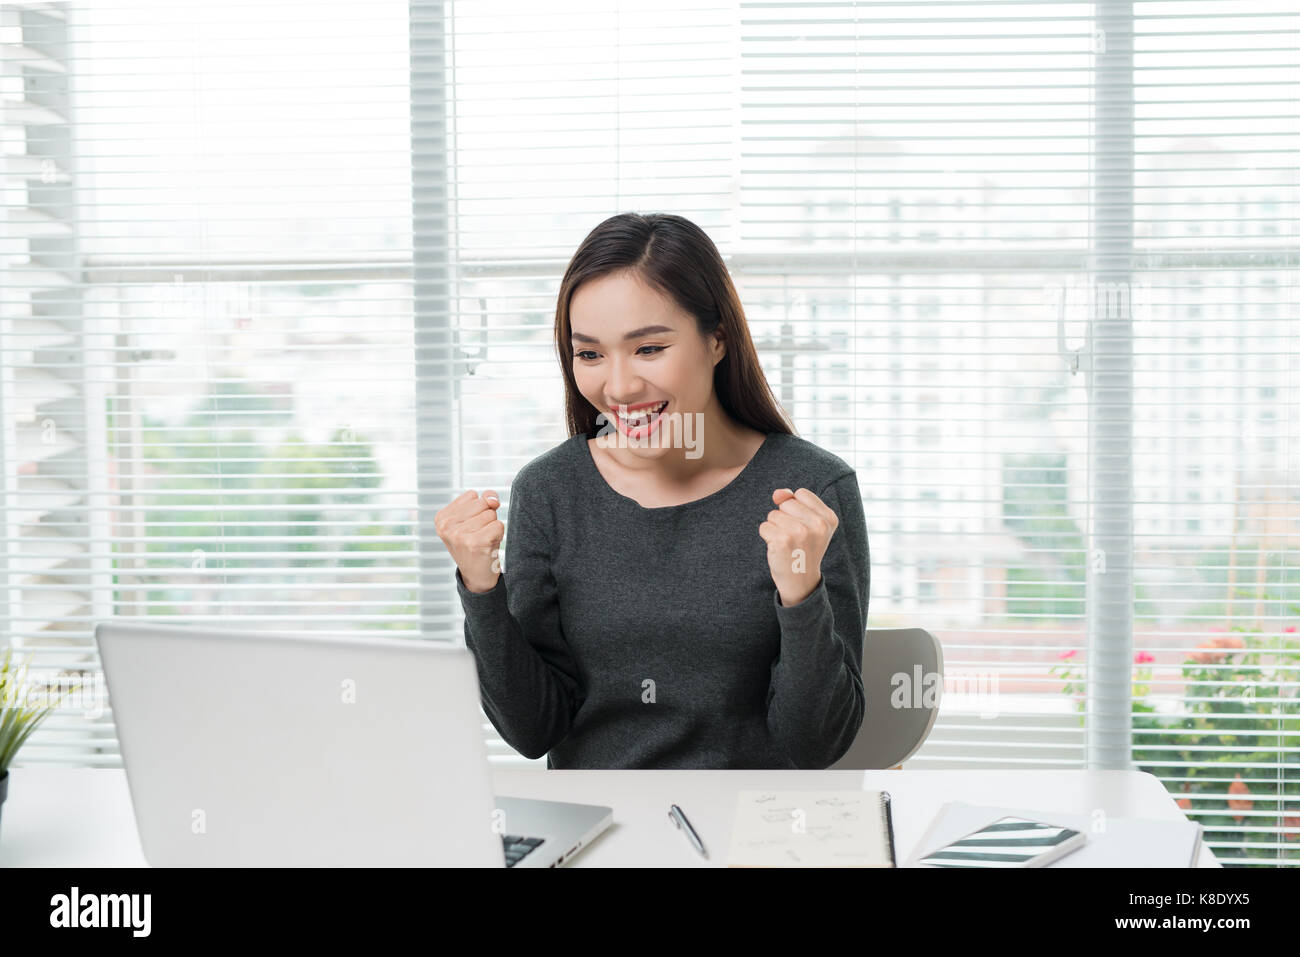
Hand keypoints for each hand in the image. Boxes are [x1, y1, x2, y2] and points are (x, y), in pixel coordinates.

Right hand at [435, 489, 503, 592]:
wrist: (476, 576)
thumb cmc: (476, 544)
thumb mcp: (473, 519)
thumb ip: (483, 500)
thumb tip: (492, 499)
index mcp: (441, 518)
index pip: (472, 495)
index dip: (478, 510)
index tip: (471, 527)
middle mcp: (447, 526)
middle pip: (482, 503)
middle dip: (486, 517)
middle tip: (479, 535)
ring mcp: (460, 535)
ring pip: (491, 514)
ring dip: (492, 527)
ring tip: (483, 541)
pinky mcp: (476, 543)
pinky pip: (498, 525)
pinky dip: (499, 535)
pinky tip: (488, 546)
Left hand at [759, 487, 837, 606]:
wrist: (801, 581)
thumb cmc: (803, 548)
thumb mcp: (807, 523)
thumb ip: (792, 501)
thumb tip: (778, 494)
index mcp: (829, 518)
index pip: (801, 494)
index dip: (796, 509)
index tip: (804, 527)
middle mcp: (817, 524)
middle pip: (786, 503)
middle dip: (784, 518)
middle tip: (795, 538)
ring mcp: (800, 532)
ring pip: (773, 515)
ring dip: (775, 528)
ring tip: (787, 544)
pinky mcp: (782, 541)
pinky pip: (764, 527)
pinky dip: (767, 537)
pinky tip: (779, 549)